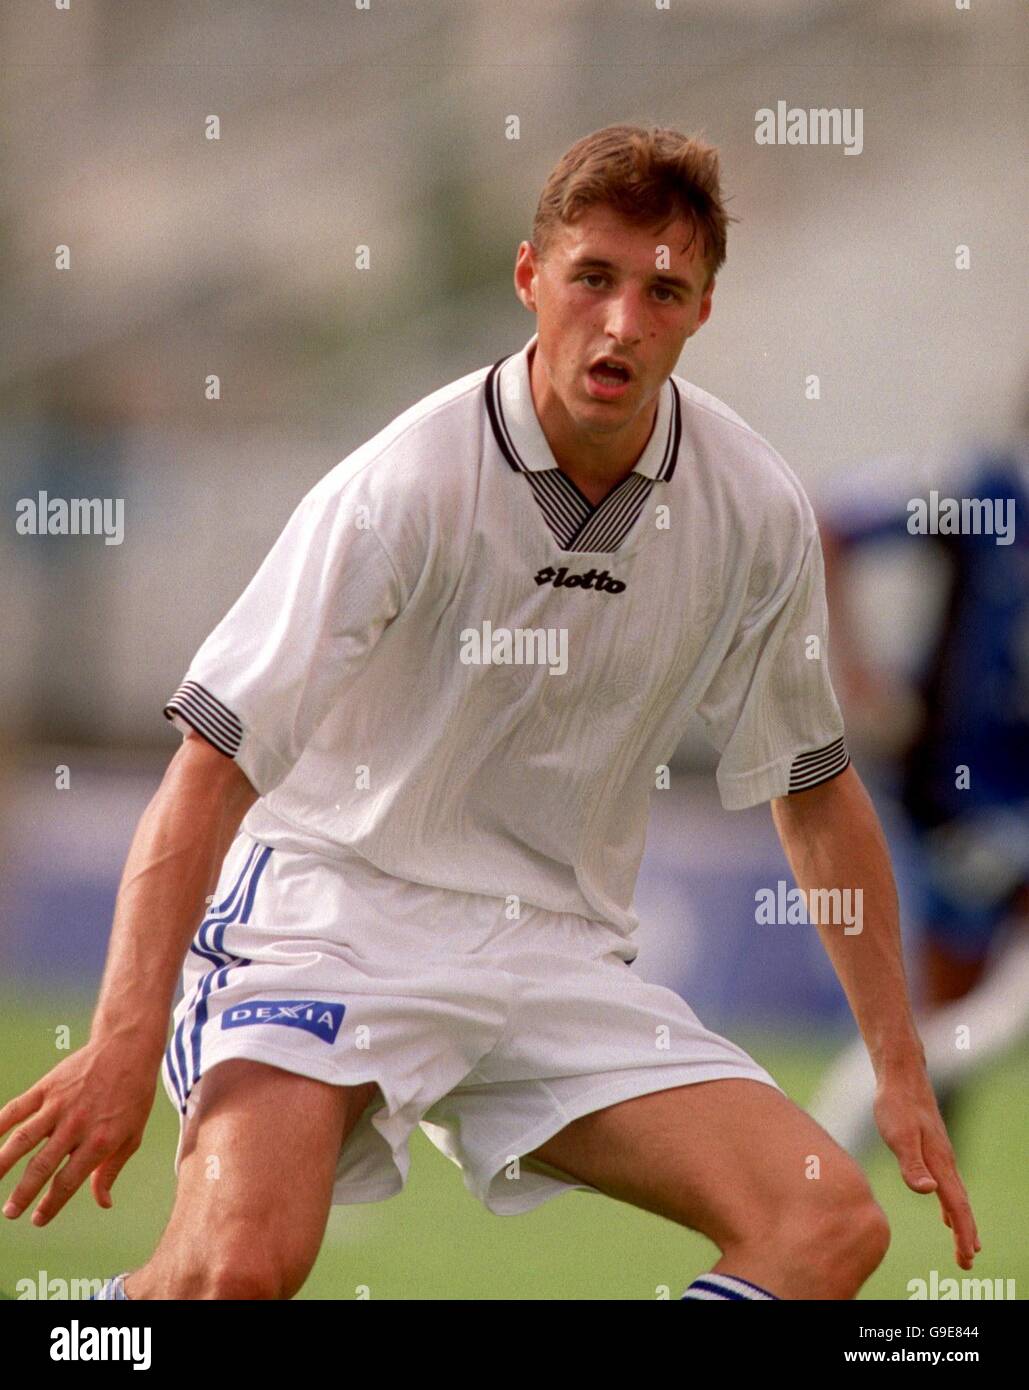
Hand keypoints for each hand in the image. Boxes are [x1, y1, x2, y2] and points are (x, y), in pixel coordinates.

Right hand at [0, 1036, 156, 1226]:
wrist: (128, 1048)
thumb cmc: (134, 1095)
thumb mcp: (133, 1135)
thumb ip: (111, 1170)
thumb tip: (103, 1203)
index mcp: (100, 1141)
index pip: (69, 1181)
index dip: (51, 1204)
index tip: (37, 1220)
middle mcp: (77, 1125)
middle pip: (42, 1165)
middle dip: (23, 1193)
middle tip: (10, 1213)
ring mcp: (59, 1104)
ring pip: (24, 1138)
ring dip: (3, 1162)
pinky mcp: (47, 1087)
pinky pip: (17, 1108)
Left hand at [873, 1065, 980, 1269]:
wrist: (901, 1076)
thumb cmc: (896, 1105)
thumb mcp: (898, 1136)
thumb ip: (912, 1165)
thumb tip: (929, 1193)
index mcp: (940, 1163)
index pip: (956, 1206)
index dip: (962, 1233)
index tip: (966, 1257)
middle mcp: (945, 1162)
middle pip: (960, 1205)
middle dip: (966, 1234)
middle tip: (967, 1262)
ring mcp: (940, 1155)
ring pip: (955, 1196)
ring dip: (960, 1221)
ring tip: (964, 1244)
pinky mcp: (931, 1148)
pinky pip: (947, 1184)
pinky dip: (950, 1203)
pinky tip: (944, 1210)